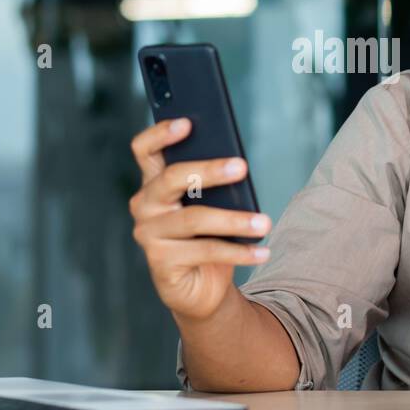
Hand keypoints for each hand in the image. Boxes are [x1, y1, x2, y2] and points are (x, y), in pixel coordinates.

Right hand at [129, 117, 271, 320]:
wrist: (202, 287)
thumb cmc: (209, 236)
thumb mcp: (212, 204)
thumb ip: (213, 184)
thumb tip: (236, 166)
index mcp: (153, 183)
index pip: (144, 150)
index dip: (161, 134)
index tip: (188, 122)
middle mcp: (145, 205)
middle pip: (172, 178)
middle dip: (209, 170)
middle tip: (242, 167)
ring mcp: (149, 235)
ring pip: (194, 218)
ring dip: (235, 220)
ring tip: (265, 223)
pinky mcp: (161, 262)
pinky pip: (205, 251)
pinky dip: (238, 252)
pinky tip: (262, 251)